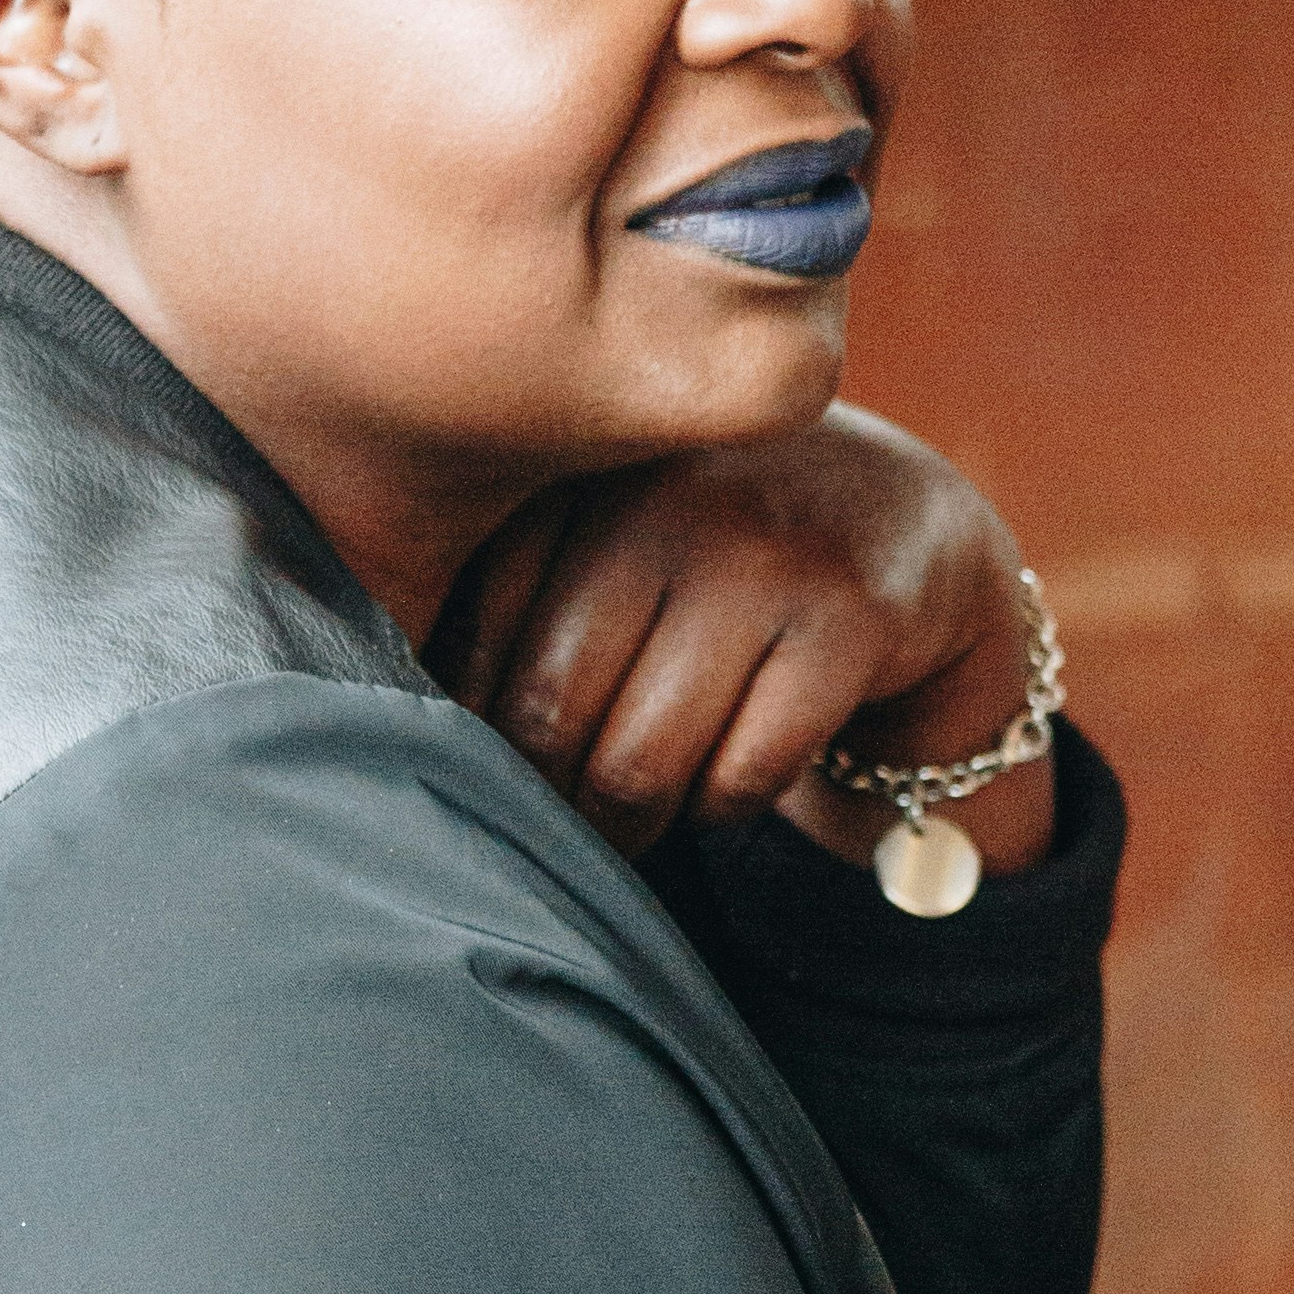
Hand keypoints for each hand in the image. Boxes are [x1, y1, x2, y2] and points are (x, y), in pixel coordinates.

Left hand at [431, 408, 1053, 877]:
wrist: (903, 520)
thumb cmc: (713, 550)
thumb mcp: (612, 532)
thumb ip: (516, 591)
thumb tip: (389, 728)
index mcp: (585, 470)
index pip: (476, 631)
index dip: (469, 728)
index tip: (478, 767)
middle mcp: (665, 495)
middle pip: (549, 710)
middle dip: (549, 796)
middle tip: (562, 822)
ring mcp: (764, 550)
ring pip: (641, 759)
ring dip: (631, 821)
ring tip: (632, 817)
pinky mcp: (850, 617)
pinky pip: (743, 772)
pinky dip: (721, 806)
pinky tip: (725, 782)